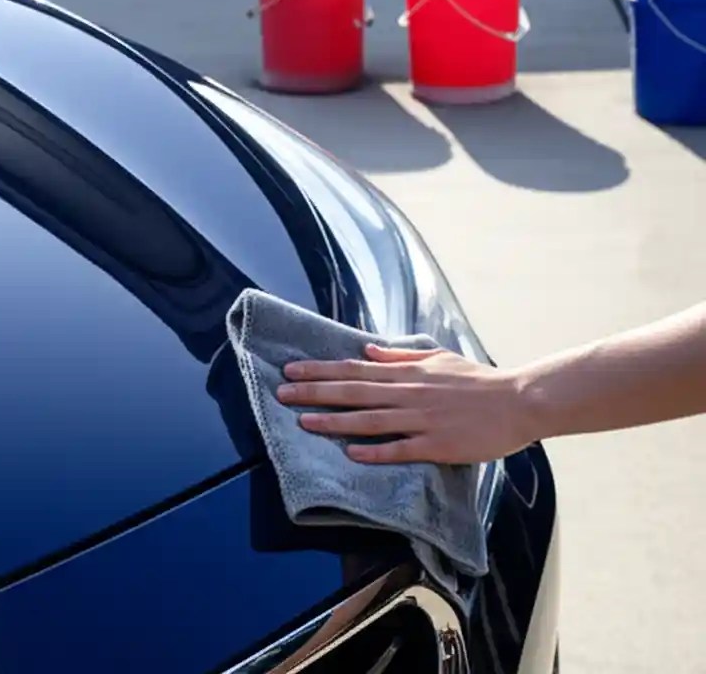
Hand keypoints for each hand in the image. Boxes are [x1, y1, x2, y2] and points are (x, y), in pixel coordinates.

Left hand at [275, 344, 543, 464]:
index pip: (354, 370)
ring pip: (370, 419)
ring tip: (303, 422)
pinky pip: (400, 448)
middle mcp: (409, 394)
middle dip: (314, 393)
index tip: (292, 370)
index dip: (321, 370)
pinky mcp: (438, 445)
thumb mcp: (437, 358)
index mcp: (408, 373)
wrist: (519, 401)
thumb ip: (399, 356)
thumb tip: (366, 349)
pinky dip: (375, 450)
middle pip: (353, 392)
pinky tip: (350, 452)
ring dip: (334, 421)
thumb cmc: (478, 381)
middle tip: (281, 393)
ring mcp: (422, 420)